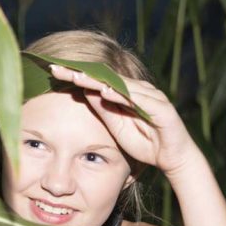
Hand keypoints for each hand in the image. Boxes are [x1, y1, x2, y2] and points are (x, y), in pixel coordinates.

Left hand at [49, 65, 201, 178]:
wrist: (173, 158)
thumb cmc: (145, 142)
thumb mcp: (117, 126)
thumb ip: (104, 109)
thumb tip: (85, 92)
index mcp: (126, 94)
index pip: (98, 81)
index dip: (76, 76)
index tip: (53, 72)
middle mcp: (138, 90)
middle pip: (105, 78)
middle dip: (81, 72)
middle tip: (56, 68)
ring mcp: (151, 97)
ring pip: (120, 85)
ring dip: (97, 80)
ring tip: (76, 76)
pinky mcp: (161, 109)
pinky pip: (139, 99)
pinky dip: (121, 95)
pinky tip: (105, 91)